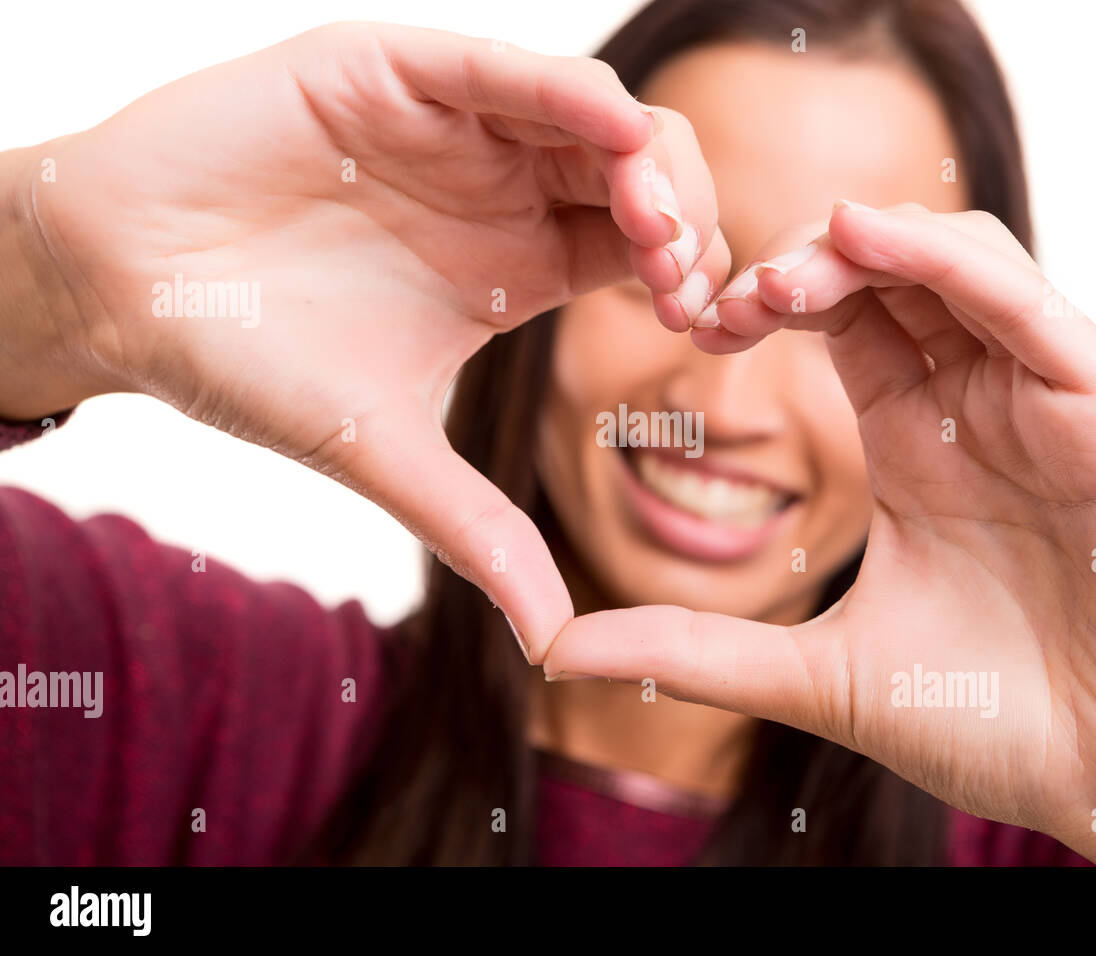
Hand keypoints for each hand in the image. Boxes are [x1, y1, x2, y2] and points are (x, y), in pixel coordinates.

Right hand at [6, 22, 728, 653]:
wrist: (122, 294)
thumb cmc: (251, 364)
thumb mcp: (386, 451)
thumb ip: (479, 529)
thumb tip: (553, 642)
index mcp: (524, 261)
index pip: (648, 249)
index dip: (691, 278)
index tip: (706, 330)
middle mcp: (504, 186)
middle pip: (646, 176)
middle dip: (690, 220)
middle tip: (686, 285)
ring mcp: (456, 125)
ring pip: (596, 115)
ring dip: (649, 162)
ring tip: (659, 230)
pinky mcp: (395, 72)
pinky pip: (505, 64)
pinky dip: (568, 90)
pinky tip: (614, 132)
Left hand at [545, 201, 1095, 862]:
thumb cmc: (994, 728)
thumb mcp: (819, 675)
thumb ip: (696, 650)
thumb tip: (559, 648)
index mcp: (919, 441)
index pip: (844, 319)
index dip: (763, 298)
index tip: (689, 321)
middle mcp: (983, 405)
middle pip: (892, 271)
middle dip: (800, 259)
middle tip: (716, 290)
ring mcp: (1050, 402)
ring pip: (962, 262)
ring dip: (866, 247)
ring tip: (775, 277)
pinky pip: (1033, 305)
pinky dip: (953, 262)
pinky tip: (870, 243)